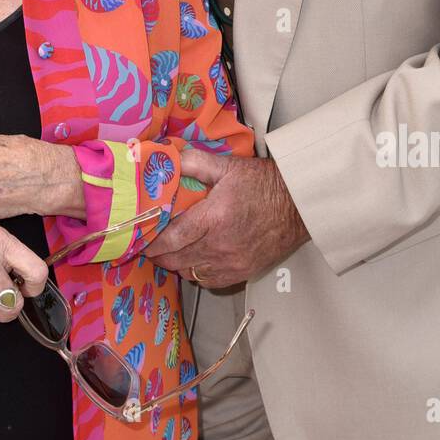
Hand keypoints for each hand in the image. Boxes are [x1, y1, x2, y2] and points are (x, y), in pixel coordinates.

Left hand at [145, 147, 309, 286]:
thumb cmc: (264, 184)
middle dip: (159, 254)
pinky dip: (196, 273)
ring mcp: (232, 263)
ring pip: (190, 272)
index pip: (173, 237)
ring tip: (169, 252)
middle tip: (149, 246)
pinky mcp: (243, 273)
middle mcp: (221, 245)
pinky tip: (194, 261)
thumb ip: (195, 162)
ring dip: (176, 264)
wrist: (299, 205)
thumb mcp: (228, 166)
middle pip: (177, 259)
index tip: (140, 240)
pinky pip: (209, 281)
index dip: (152, 242)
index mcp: (214, 218)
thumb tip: (167, 158)